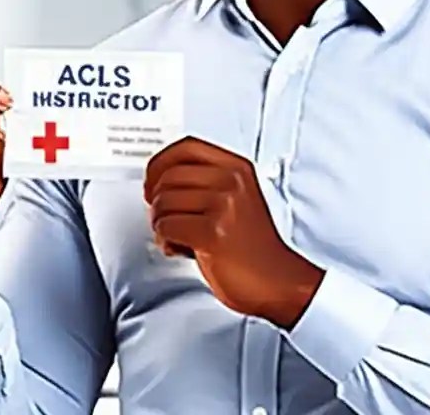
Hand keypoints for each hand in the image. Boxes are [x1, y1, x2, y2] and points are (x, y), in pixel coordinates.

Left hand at [144, 136, 323, 328]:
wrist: (278, 282)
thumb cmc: (254, 247)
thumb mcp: (237, 199)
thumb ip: (206, 183)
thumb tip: (160, 180)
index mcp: (237, 168)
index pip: (186, 147)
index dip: (160, 163)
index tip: (151, 180)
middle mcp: (231, 182)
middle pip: (168, 176)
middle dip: (157, 202)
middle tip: (164, 219)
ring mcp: (223, 206)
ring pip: (163, 203)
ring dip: (160, 224)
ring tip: (176, 237)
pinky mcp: (212, 233)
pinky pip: (166, 227)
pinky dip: (165, 240)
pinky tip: (179, 248)